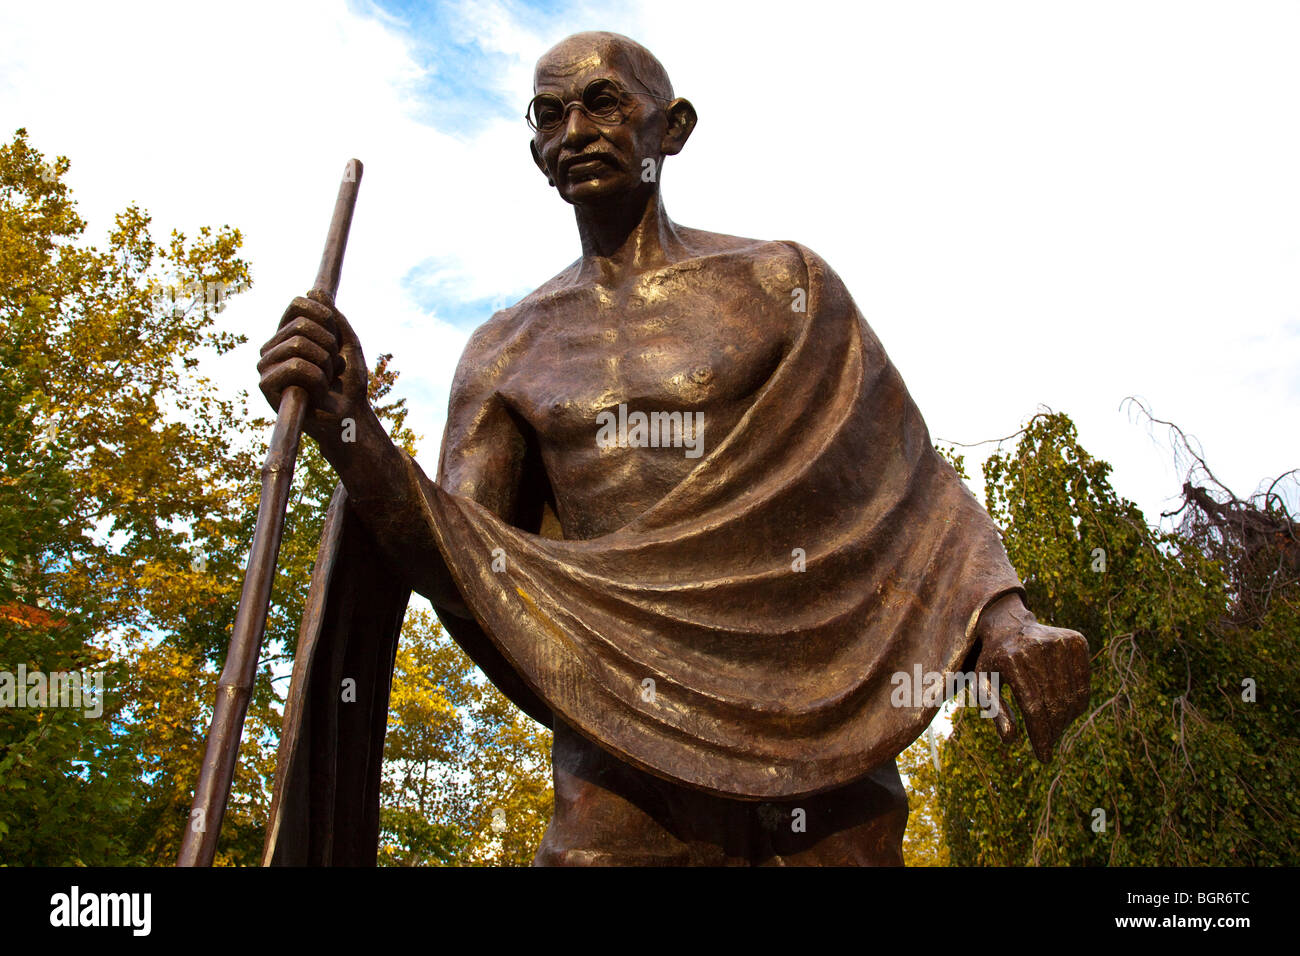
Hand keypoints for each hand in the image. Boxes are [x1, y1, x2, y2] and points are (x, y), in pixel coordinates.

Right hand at [257, 291, 368, 447]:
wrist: (349, 416)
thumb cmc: (348, 382)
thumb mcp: (347, 343)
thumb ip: (334, 317)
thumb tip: (313, 290)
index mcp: (288, 333)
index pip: (300, 303)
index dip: (325, 317)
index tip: (336, 339)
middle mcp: (272, 346)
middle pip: (302, 325)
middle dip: (329, 347)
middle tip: (331, 369)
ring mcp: (266, 365)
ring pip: (299, 344)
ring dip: (324, 365)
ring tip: (324, 381)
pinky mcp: (265, 385)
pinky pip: (296, 366)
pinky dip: (317, 379)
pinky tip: (316, 393)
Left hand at [973, 593, 1090, 761]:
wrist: (1007, 623)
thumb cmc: (993, 661)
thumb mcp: (983, 684)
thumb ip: (995, 711)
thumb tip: (1011, 739)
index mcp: (1011, 658)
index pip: (1033, 707)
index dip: (1041, 736)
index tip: (1044, 757)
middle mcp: (1037, 647)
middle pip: (1055, 704)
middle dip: (1053, 731)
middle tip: (1048, 745)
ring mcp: (1060, 642)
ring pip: (1072, 696)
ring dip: (1066, 720)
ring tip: (1053, 729)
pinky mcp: (1076, 640)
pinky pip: (1084, 683)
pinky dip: (1077, 701)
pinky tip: (1064, 709)